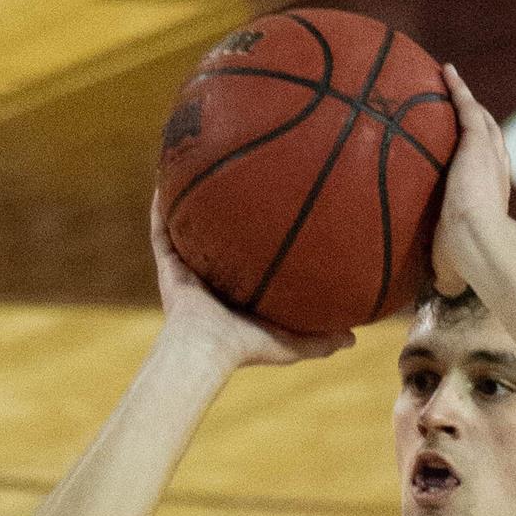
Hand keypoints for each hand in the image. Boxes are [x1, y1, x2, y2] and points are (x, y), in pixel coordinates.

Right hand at [148, 195, 352, 368]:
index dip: (255, 239)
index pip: (245, 261)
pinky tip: (165, 177)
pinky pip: (161, 230)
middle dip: (224, 214)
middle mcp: (210, 280)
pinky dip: (161, 206)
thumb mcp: (292, 343)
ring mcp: (186, 271)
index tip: (272, 212)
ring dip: (189, 201)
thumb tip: (354, 339)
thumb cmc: (248, 349)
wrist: (207, 350)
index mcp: (235, 294)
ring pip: (186, 229)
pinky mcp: (167, 266)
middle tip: (238, 180)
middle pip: (217, 239)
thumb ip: (321, 340)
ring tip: (195, 165)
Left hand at [431, 63, 512, 296]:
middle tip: (462, 109)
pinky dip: (457, 88)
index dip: (479, 159)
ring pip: (480, 120)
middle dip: (477, 123)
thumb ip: (444, 268)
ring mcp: (489, 155)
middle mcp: (496, 172)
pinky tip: (444, 70)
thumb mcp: (450, 261)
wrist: (476, 243)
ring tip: (450, 82)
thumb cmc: (465, 262)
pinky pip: (466, 107)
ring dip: (466, 101)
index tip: (467, 156)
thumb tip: (439, 290)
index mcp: (492, 198)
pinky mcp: (477, 143)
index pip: (487, 171)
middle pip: (489, 139)